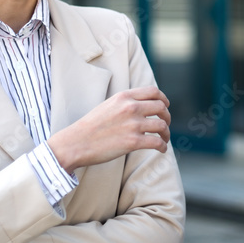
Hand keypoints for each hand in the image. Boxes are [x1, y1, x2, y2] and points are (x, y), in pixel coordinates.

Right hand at [47, 86, 170, 172]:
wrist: (77, 143)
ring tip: (164, 139)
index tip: (165, 106)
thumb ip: (126, 103)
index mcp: (124, 97)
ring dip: (166, 133)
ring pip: (162, 126)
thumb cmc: (91, 126)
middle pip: (161, 108)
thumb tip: (143, 106)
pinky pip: (157, 142)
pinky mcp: (133, 142)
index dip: (163, 99)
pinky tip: (161, 150)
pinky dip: (163, 147)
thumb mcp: (109, 105)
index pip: (153, 92)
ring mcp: (133, 124)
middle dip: (167, 116)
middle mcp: (131, 108)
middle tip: (165, 124)